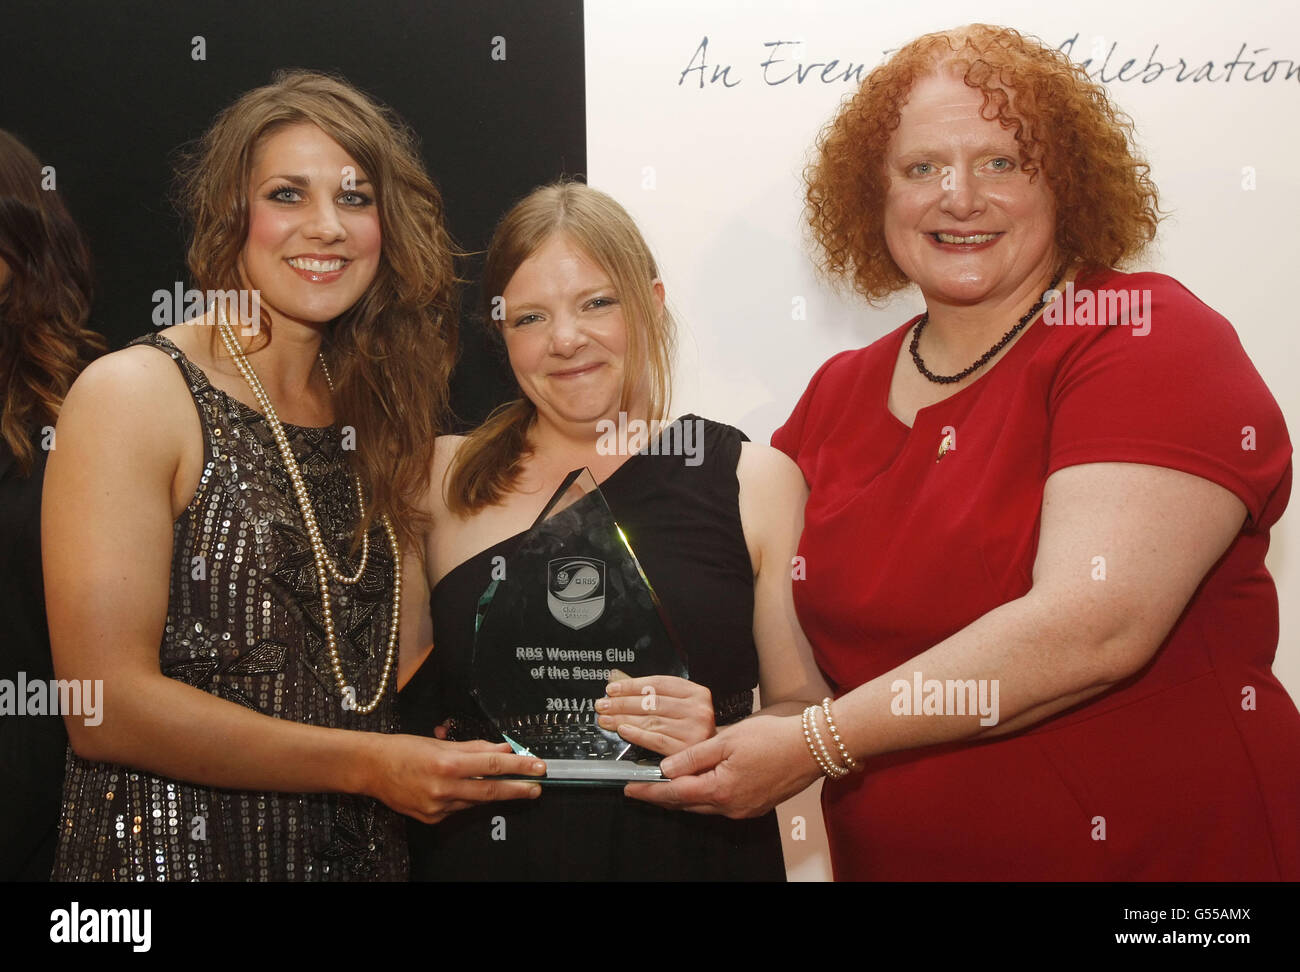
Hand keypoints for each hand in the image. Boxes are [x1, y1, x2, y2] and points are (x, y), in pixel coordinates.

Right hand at [365, 733, 545, 824]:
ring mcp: (438, 806)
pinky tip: (469, 790)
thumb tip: (503, 750)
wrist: (371, 769)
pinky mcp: (433, 818)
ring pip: (476, 800)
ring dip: (496, 793)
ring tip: (513, 786)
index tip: (537, 766)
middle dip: (518, 788)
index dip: (519, 767)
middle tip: (537, 786)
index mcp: (447, 763)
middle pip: (490, 789)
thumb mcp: (441, 742)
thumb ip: (475, 748)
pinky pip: (460, 808)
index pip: (493, 765)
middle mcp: (444, 787)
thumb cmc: (404, 749)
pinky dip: (469, 798)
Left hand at [595, 671, 714, 755]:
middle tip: (603, 704)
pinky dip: (636, 733)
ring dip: (623, 718)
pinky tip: (622, 729)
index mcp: (697, 693)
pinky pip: (656, 739)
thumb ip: (650, 692)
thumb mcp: (679, 704)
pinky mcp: (686, 750)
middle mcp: (698, 710)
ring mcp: (694, 730)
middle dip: (622, 702)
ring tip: (606, 718)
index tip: (612, 688)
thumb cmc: (693, 727)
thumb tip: (618, 679)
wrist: (713, 755)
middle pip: (652, 702)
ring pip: (651, 720)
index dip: (632, 685)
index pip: (658, 684)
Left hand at [624, 713, 823, 817]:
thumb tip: (666, 768)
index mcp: (721, 790)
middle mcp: (732, 807)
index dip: (649, 792)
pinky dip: (704, 794)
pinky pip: (720, 803)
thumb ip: (694, 756)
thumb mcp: (727, 740)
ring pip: (704, 805)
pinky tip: (699, 783)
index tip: (629, 789)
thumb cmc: (773, 738)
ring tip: (664, 783)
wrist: (813, 746)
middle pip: (687, 804)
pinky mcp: (755, 805)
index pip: (674, 794)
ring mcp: (745, 809)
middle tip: (640, 787)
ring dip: (683, 796)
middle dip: (662, 796)